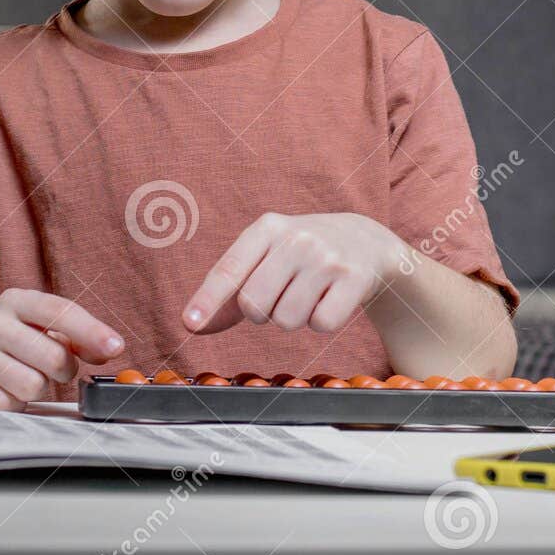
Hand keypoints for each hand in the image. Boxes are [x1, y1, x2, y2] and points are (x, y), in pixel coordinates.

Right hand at [0, 289, 124, 409]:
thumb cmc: (16, 339)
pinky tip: (6, 389)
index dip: (91, 331)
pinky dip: (16, 403)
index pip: (59, 311)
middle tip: (57, 368)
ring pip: (32, 385)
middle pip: (52, 356)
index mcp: (16, 301)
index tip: (116, 347)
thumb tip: (110, 349)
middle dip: (65, 369)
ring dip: (39, 388)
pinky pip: (9, 406)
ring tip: (27, 376)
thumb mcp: (43, 326)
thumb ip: (79, 335)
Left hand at [182, 212, 405, 335]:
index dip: (207, 300)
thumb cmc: (302, 255)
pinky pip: (321, 324)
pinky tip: (330, 298)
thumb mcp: (267, 257)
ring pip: (286, 320)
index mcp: (267, 228)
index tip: (188, 323)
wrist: (366, 241)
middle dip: (261, 313)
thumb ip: (230, 291)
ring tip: (308, 294)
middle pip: (254, 305)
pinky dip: (322, 321)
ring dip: (294, 318)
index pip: (229, 269)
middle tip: (281, 295)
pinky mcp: (354, 279)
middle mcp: (297, 238)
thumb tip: (193, 325)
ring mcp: (327, 258)